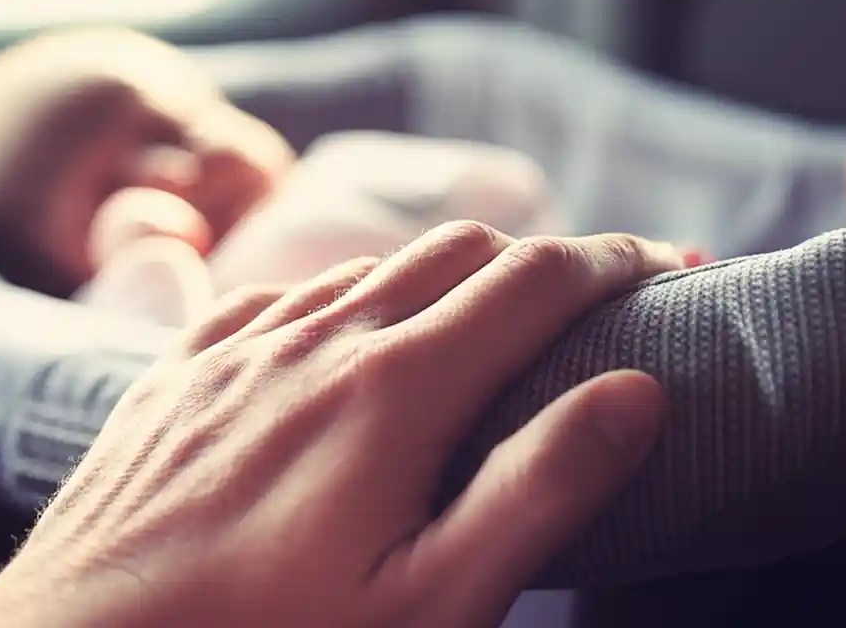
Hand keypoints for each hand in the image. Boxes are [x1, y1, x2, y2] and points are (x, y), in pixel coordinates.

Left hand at [0, 222, 682, 627]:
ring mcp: (240, 348)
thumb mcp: (434, 603)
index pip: (533, 279)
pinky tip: (348, 336)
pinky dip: (346, 297)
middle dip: (540, 259)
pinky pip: (281, 295)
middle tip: (591, 298)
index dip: (613, 262)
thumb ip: (541, 487)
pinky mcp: (182, 370)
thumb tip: (634, 390)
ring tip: (484, 324)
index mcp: (393, 387)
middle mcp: (317, 339)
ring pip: (372, 267)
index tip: (663, 266)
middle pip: (459, 251)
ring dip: (445, 277)